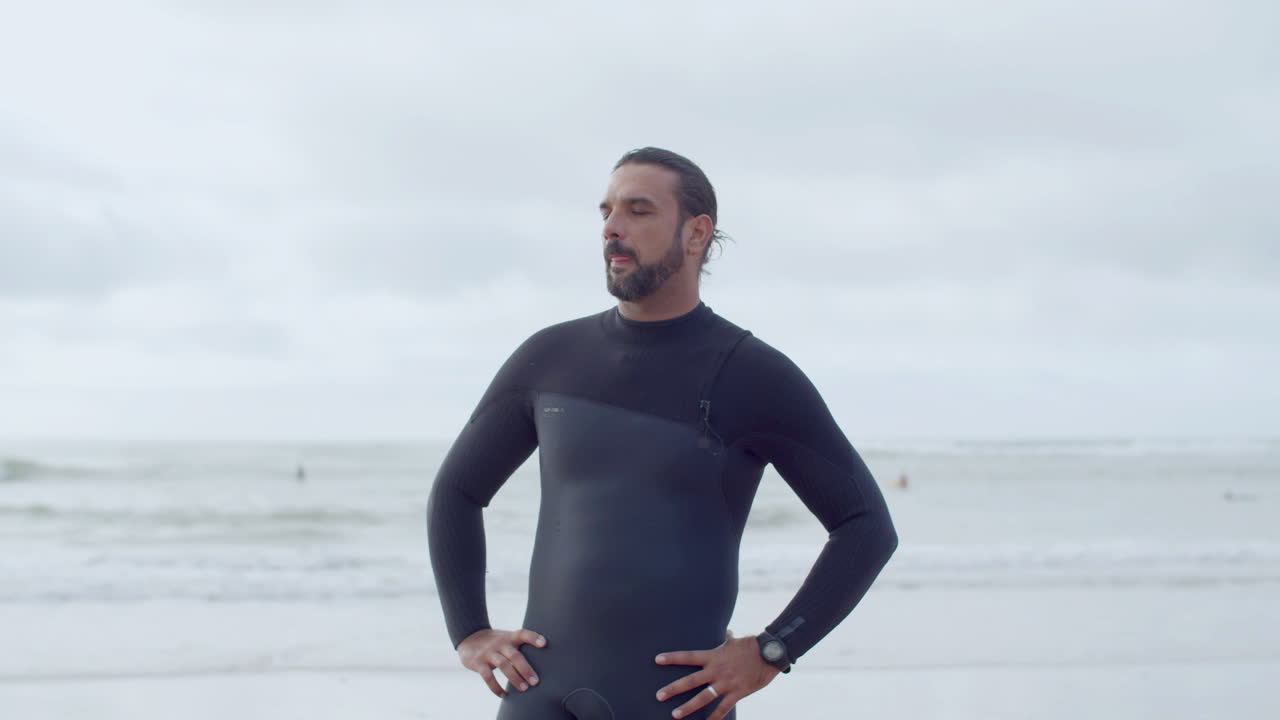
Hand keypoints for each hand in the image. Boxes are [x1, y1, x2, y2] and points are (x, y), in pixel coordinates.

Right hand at [457, 627, 546, 697]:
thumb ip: (518, 647)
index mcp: (509, 637)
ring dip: (514, 678)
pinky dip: (496, 687)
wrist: (469, 638)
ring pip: (503, 665)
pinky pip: (487, 676)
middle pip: (514, 655)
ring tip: (524, 689)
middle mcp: (500, 644)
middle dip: (526, 669)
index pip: (522, 634)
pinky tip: (504, 695)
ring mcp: (488, 653)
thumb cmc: (495, 642)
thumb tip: (540, 664)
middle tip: (535, 682)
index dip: (533, 637)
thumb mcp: (506, 639)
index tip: (544, 643)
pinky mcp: (478, 662)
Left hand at [654, 630, 779, 719]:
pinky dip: (714, 717)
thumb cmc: (752, 646)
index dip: (672, 658)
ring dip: (688, 707)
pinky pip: (723, 708)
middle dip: (673, 689)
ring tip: (675, 715)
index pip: (688, 656)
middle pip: (690, 681)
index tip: (657, 659)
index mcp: (714, 656)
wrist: (770, 653)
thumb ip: (728, 640)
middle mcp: (716, 670)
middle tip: (658, 696)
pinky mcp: (738, 692)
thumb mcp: (736, 642)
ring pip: (703, 697)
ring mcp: (726, 683)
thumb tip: (727, 632)